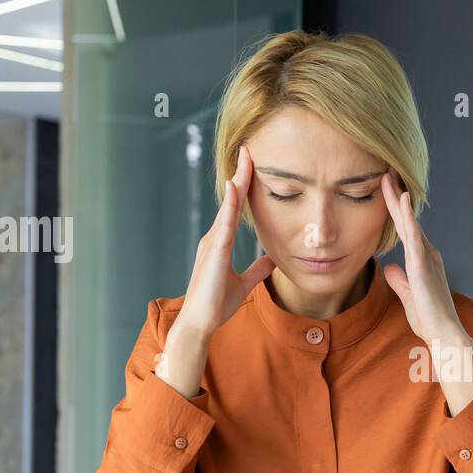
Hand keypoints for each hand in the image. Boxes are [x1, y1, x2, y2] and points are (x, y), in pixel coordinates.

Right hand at [179, 143, 274, 340]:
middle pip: (231, 200)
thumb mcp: (244, 284)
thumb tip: (272, 259)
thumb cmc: (216, 304)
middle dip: (240, 175)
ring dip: (237, 182)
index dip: (244, 187)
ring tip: (246, 160)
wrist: (201, 322)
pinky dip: (230, 205)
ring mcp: (212, 243)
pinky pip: (224, 223)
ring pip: (228, 206)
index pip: (235, 208)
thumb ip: (257, 270)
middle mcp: (214, 237)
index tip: (251, 166)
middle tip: (249, 150)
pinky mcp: (214, 252)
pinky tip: (235, 188)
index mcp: (220, 243)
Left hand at [380, 174, 472, 416]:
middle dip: (397, 197)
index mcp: (423, 261)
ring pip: (409, 222)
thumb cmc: (430, 320)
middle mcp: (427, 254)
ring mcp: (426, 257)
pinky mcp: (423, 264)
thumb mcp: (409, 296)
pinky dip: (407, 216)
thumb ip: (400, 281)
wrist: (444, 333)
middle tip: (387, 173)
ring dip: (399, 199)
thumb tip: (390, 267)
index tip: (387, 192)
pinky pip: (413, 235)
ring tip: (388, 177)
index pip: (406, 231)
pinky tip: (402, 198)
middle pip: (407, 220)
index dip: (396, 211)